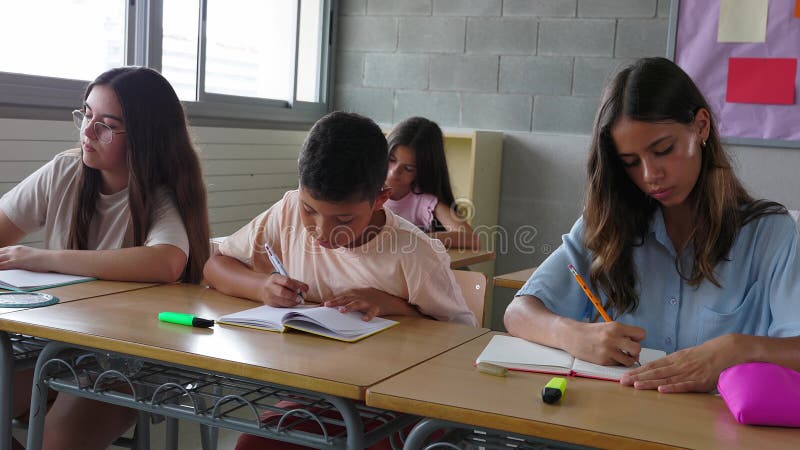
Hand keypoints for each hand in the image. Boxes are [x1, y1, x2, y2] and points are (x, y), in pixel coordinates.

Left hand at [0, 245, 48, 271]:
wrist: (51, 259)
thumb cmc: (44, 259)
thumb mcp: (30, 256)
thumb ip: (22, 257)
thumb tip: (19, 262)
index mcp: (18, 248)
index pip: (2, 250)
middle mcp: (14, 250)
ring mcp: (15, 255)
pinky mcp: (16, 261)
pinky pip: (2, 265)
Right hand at [259, 273, 307, 307]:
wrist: (263, 287)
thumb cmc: (278, 283)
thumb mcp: (285, 278)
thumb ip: (296, 283)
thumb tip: (305, 289)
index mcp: (274, 278)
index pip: (286, 281)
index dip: (296, 286)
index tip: (303, 289)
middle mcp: (270, 287)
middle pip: (282, 292)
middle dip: (293, 296)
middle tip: (300, 297)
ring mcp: (269, 296)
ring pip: (282, 301)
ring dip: (293, 302)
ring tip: (298, 300)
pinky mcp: (271, 304)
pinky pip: (282, 306)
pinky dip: (289, 305)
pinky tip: (292, 302)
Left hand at [323, 288, 409, 320]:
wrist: (390, 299)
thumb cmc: (372, 298)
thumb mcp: (359, 296)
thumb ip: (347, 300)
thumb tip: (333, 307)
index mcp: (354, 294)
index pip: (339, 297)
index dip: (329, 301)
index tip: (319, 307)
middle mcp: (360, 297)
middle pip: (345, 298)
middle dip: (335, 302)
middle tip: (326, 305)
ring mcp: (368, 302)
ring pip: (357, 304)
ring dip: (349, 307)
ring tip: (342, 311)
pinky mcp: (377, 307)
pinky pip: (372, 312)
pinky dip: (368, 315)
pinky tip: (364, 319)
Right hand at [565, 321, 645, 366]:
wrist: (572, 336)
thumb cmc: (591, 331)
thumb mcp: (608, 326)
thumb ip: (622, 333)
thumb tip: (636, 342)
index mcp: (616, 327)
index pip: (641, 333)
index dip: (638, 338)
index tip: (632, 339)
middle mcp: (613, 338)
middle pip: (638, 348)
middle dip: (635, 351)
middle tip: (628, 350)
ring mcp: (608, 350)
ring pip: (630, 360)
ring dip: (628, 359)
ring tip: (621, 356)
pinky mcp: (603, 360)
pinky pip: (618, 364)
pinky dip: (616, 362)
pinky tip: (609, 357)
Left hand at [620, 334, 736, 392]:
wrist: (727, 350)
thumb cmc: (707, 354)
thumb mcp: (687, 355)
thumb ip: (674, 363)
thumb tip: (660, 369)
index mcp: (675, 359)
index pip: (652, 365)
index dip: (638, 370)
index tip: (625, 374)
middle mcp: (679, 365)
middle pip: (655, 371)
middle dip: (637, 376)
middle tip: (622, 381)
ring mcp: (689, 373)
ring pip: (666, 379)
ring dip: (650, 383)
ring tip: (635, 385)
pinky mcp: (700, 382)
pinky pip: (684, 386)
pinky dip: (672, 388)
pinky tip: (661, 390)